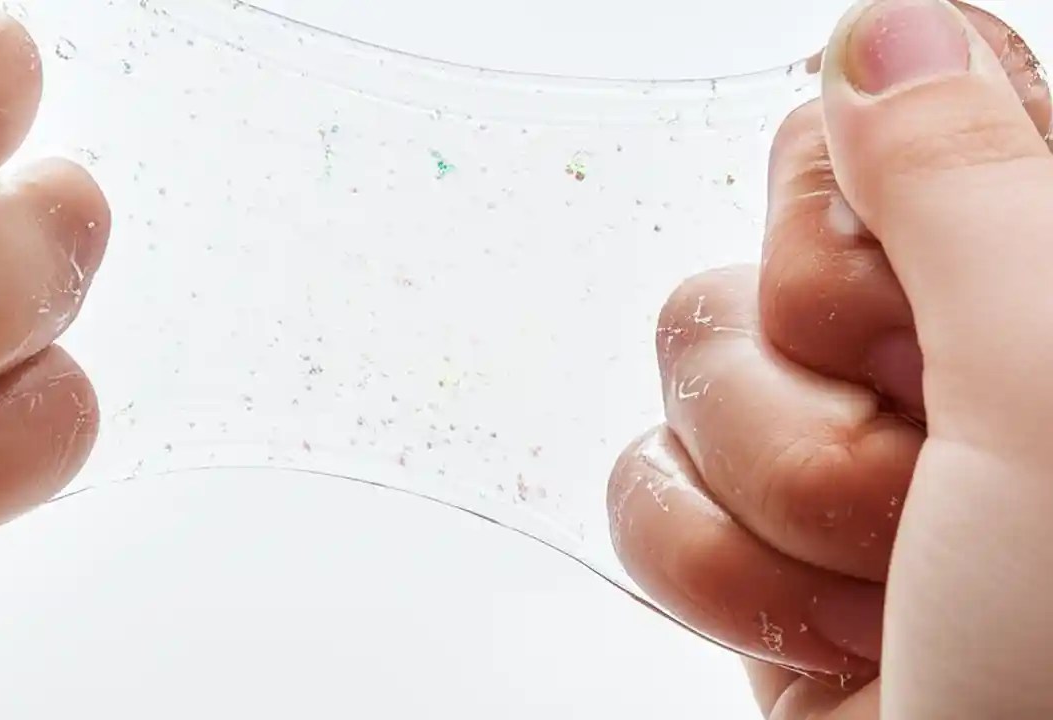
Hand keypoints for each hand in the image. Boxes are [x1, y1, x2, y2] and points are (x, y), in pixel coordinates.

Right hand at [609, 1, 1052, 716]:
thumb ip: (966, 173)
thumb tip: (883, 22)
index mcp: (1051, 274)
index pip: (889, 109)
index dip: (856, 211)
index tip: (912, 321)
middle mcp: (957, 349)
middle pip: (759, 251)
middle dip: (813, 393)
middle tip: (933, 488)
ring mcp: (850, 451)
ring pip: (685, 374)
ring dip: (772, 508)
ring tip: (895, 596)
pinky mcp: (765, 546)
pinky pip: (645, 485)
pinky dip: (716, 577)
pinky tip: (833, 640)